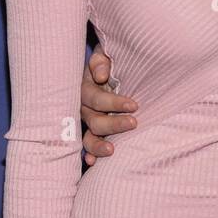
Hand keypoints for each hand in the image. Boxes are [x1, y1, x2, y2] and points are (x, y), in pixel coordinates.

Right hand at [81, 42, 137, 165]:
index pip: (95, 98)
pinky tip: (92, 163)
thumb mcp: (105, 54)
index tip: (134, 105)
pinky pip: (87, 144)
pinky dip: (89, 154)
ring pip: (88, 136)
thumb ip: (102, 60)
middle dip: (113, 123)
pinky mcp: (92, 131)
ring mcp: (87, 121)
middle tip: (134, 123)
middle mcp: (84, 106)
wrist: (109, 68)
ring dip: (98, 144)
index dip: (113, 102)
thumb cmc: (111, 61)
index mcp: (86, 87)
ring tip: (112, 150)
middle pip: (93, 119)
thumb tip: (101, 75)